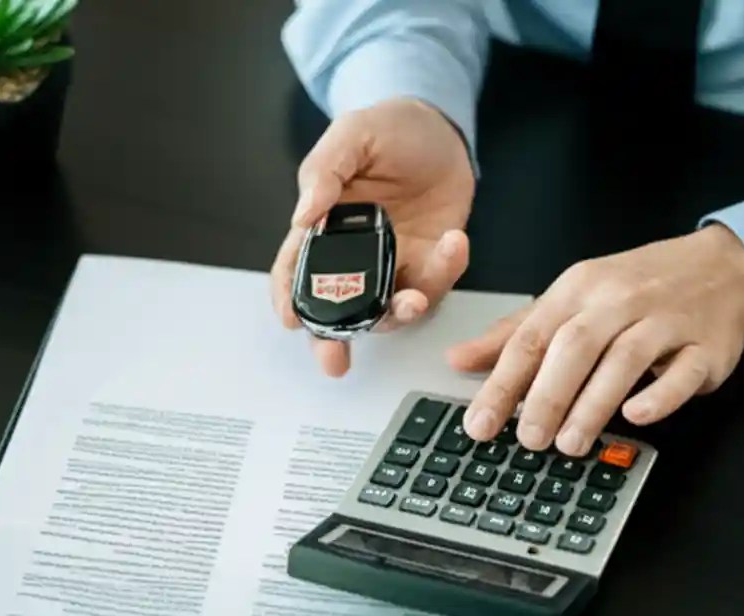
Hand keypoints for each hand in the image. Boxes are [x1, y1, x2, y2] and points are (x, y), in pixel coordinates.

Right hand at [270, 97, 474, 376]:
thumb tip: (305, 213)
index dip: (288, 299)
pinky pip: (436, 282)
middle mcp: (354, 255)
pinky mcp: (431, 262)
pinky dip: (447, 271)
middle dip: (332, 339)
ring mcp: (394, 263)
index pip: (294, 270)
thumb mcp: (350, 136)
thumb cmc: (386, 129)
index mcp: (321, 227)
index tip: (292, 320)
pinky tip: (455, 241)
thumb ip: (325, 172)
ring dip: (400, 312)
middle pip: (336, 308)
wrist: (439, 127)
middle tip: (335, 360)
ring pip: (389, 307)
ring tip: (414, 298)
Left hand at [446, 224, 743, 454]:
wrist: (725, 265)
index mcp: (578, 290)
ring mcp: (667, 321)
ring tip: (570, 444)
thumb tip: (457, 360)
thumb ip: (515, 333)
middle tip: (530, 440)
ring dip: (594, 404)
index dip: (502, 383)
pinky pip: (685, 370)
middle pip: (575, 346)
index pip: (531, 338)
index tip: (480, 425)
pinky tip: (636, 416)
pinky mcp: (707, 345)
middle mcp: (619, 300)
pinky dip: (660, 395)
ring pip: (625, 359)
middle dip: (547, 396)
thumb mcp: (570, 299)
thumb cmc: (638, 287)